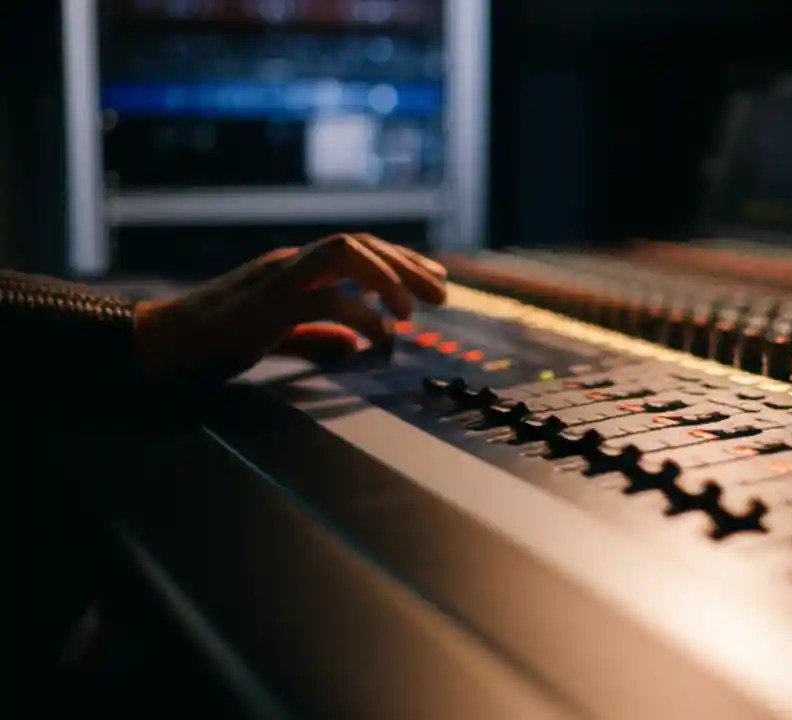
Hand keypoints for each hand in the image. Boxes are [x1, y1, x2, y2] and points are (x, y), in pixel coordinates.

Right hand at [132, 233, 446, 383]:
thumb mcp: (278, 336)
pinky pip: (323, 297)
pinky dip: (359, 315)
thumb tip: (353, 343)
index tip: (435, 279)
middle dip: (407, 265)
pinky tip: (378, 336)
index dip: (402, 260)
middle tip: (440, 295)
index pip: (359, 248)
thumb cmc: (216, 340)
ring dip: (386, 277)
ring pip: (344, 253)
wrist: (163, 345)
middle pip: (360, 243)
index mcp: (296, 268)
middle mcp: (291, 263)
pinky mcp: (267, 303)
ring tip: (410, 311)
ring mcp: (278, 278)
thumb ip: (316, 336)